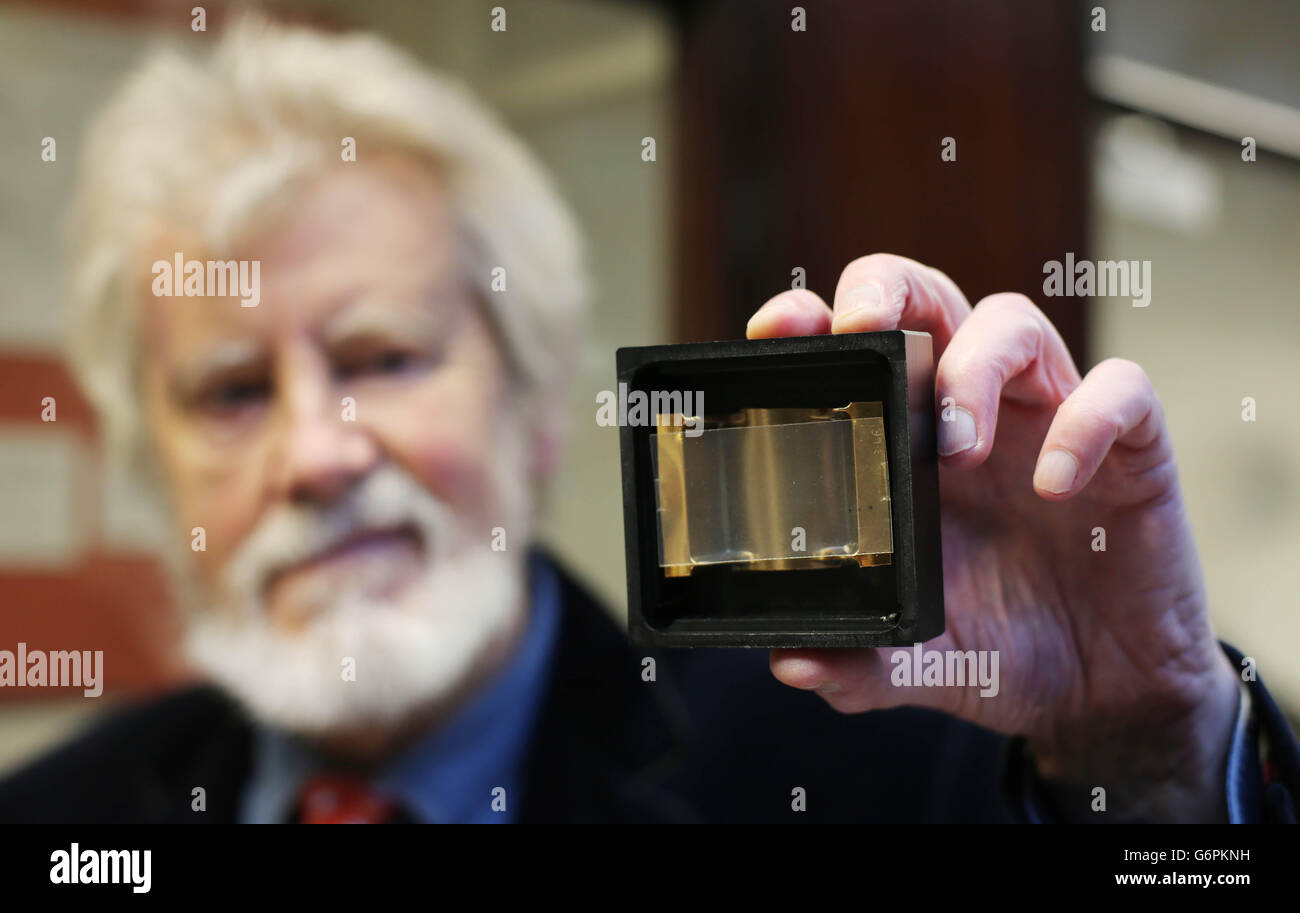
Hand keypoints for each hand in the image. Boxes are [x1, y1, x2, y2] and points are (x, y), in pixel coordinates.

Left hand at [750, 254, 1241, 821]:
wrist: (1103, 692)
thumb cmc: (1001, 649)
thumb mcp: (918, 662)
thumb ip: (855, 665)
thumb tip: (789, 663)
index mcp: (905, 443)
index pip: (855, 344)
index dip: (813, 316)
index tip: (779, 330)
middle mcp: (971, 412)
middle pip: (926, 296)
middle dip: (887, 290)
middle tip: (864, 330)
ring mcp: (1048, 419)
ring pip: (1014, 321)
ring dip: (977, 367)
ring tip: (958, 448)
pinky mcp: (1130, 448)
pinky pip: (1121, 391)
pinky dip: (1086, 422)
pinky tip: (1054, 486)